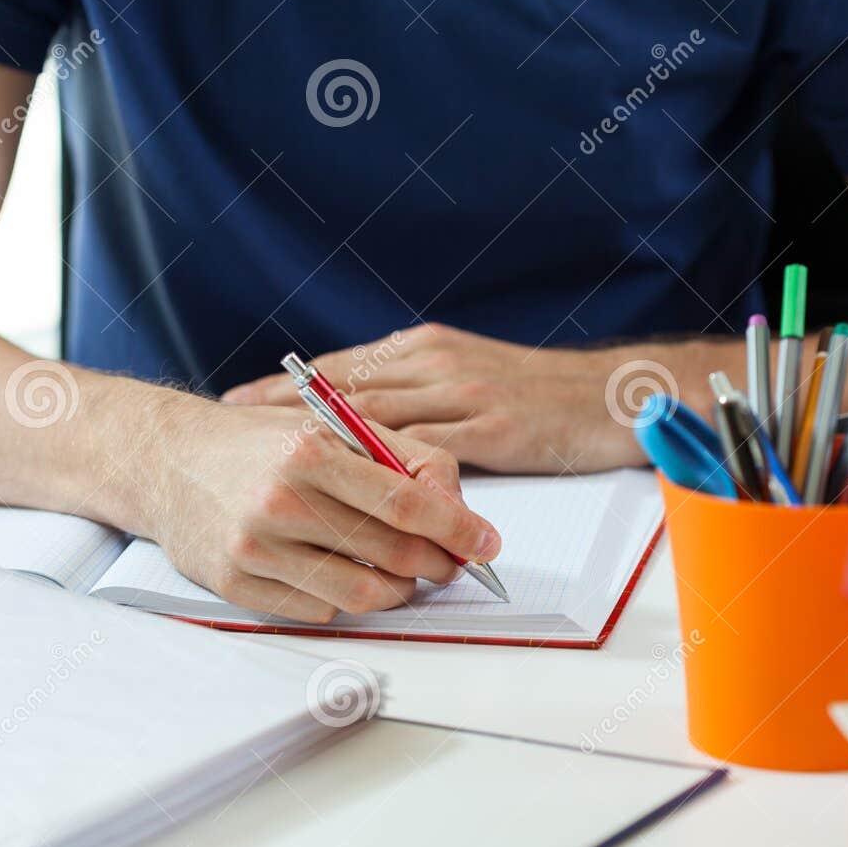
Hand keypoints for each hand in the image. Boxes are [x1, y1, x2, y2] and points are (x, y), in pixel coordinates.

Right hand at [139, 397, 500, 623]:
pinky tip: (344, 574)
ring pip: (363, 595)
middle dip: (436, 563)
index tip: (487, 543)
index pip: (407, 503)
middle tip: (449, 561)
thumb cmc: (260, 444)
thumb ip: (402, 456)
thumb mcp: (331, 426)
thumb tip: (459, 505)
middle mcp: (280, 501)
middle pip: (392, 554)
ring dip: (398, 591)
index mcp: (309, 452)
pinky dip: (345, 600)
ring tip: (404, 574)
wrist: (168, 462)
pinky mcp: (237, 585)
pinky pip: (320, 611)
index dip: (458, 530)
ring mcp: (255, 548)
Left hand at [222, 323, 653, 473]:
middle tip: (233, 429)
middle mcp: (435, 364)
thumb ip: (427, 397)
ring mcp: (461, 395)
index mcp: (427, 350)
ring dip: (322, 445)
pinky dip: (383, 477)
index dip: (286, 386)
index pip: (342, 367)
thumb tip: (377, 427)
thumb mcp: (475, 380)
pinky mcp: (488, 430)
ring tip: (274, 465)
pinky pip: (424, 456)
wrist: (614, 394)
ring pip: (375, 421)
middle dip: (282, 410)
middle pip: (343, 388)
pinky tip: (350, 496)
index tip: (240, 401)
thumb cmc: (546, 395)